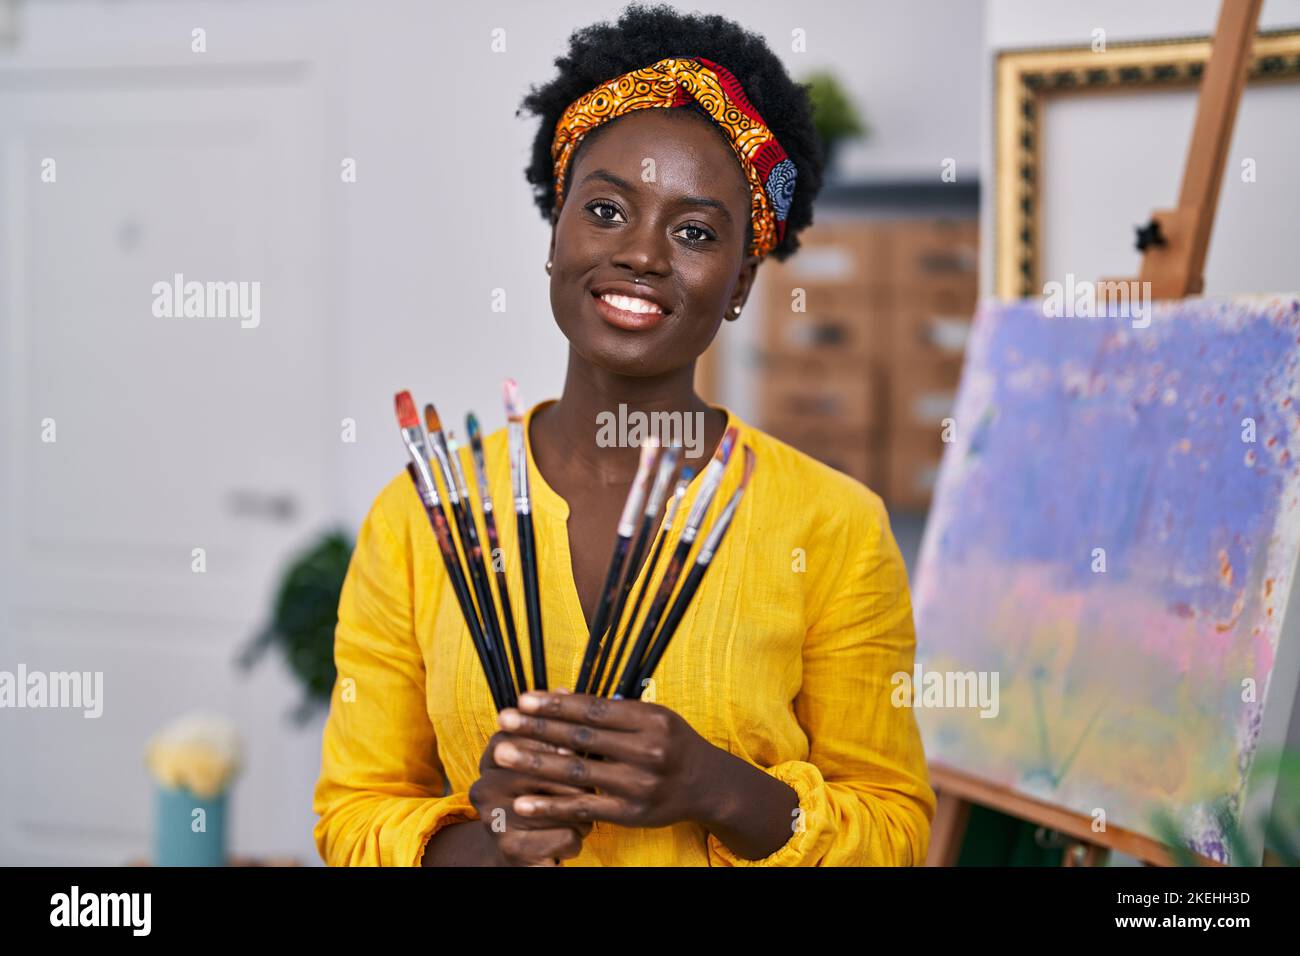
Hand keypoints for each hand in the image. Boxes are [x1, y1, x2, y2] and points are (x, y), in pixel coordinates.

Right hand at [469, 691, 595, 865]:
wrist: (519, 853)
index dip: (554, 740)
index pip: (525, 736)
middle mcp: (484, 786)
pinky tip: (571, 838)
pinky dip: (575, 838)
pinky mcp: (510, 849)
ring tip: (581, 816)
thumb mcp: (544, 762)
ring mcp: (494, 820)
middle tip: (590, 787)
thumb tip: (561, 690)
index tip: (573, 749)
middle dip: (576, 781)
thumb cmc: (540, 798)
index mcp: (491, 759)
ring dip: (579, 813)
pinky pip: (562, 836)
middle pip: (544, 771)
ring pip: (558, 806)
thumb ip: (552, 729)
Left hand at [493, 690, 720, 829]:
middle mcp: (647, 751)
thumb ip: (608, 708)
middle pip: (581, 738)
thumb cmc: (672, 742)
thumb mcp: (650, 716)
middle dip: (538, 728)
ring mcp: (638, 785)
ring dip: (535, 763)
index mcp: (651, 720)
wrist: (707, 785)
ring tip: (502, 755)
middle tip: (503, 721)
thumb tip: (557, 694)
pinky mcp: (630, 813)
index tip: (523, 699)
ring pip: (577, 772)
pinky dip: (551, 805)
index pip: (594, 709)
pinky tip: (523, 802)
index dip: (556, 704)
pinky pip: (583, 807)